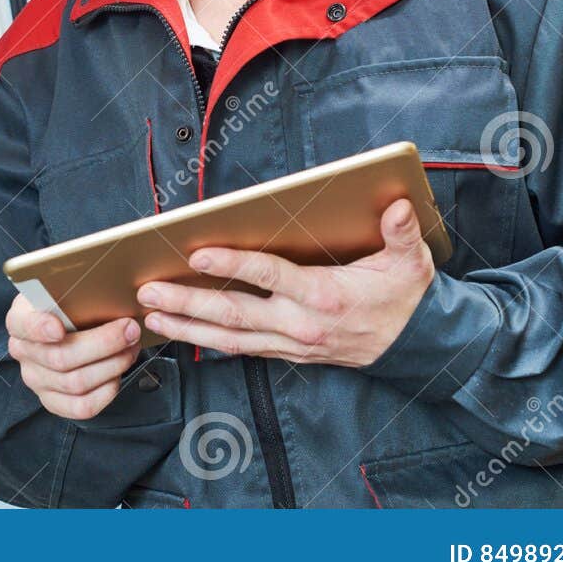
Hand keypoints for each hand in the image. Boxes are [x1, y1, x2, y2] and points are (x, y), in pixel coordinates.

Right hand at [6, 292, 141, 420]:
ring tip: (130, 348)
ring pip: (76, 383)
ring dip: (112, 365)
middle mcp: (23, 351)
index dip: (39, 328)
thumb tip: (109, 286)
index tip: (58, 328)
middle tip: (130, 328)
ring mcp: (36, 379)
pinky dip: (105, 392)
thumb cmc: (68, 302)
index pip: (23, 324)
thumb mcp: (64, 286)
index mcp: (19, 318)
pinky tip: (117, 375)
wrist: (64, 322)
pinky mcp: (52, 400)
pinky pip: (81, 407)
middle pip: (61, 357)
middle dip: (104, 343)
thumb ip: (74, 286)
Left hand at [136, 197, 434, 364]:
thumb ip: (401, 234)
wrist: (414, 347)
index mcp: (324, 296)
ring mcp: (292, 344)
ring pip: (230, 339)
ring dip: (187, 328)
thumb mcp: (411, 263)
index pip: (270, 276)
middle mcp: (301, 325)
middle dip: (187, 304)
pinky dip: (208, 343)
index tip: (198, 255)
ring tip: (150, 316)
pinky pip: (242, 350)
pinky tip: (181, 334)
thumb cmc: (405, 297)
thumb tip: (398, 207)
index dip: (233, 266)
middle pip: (234, 314)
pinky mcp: (288, 354)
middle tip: (149, 292)